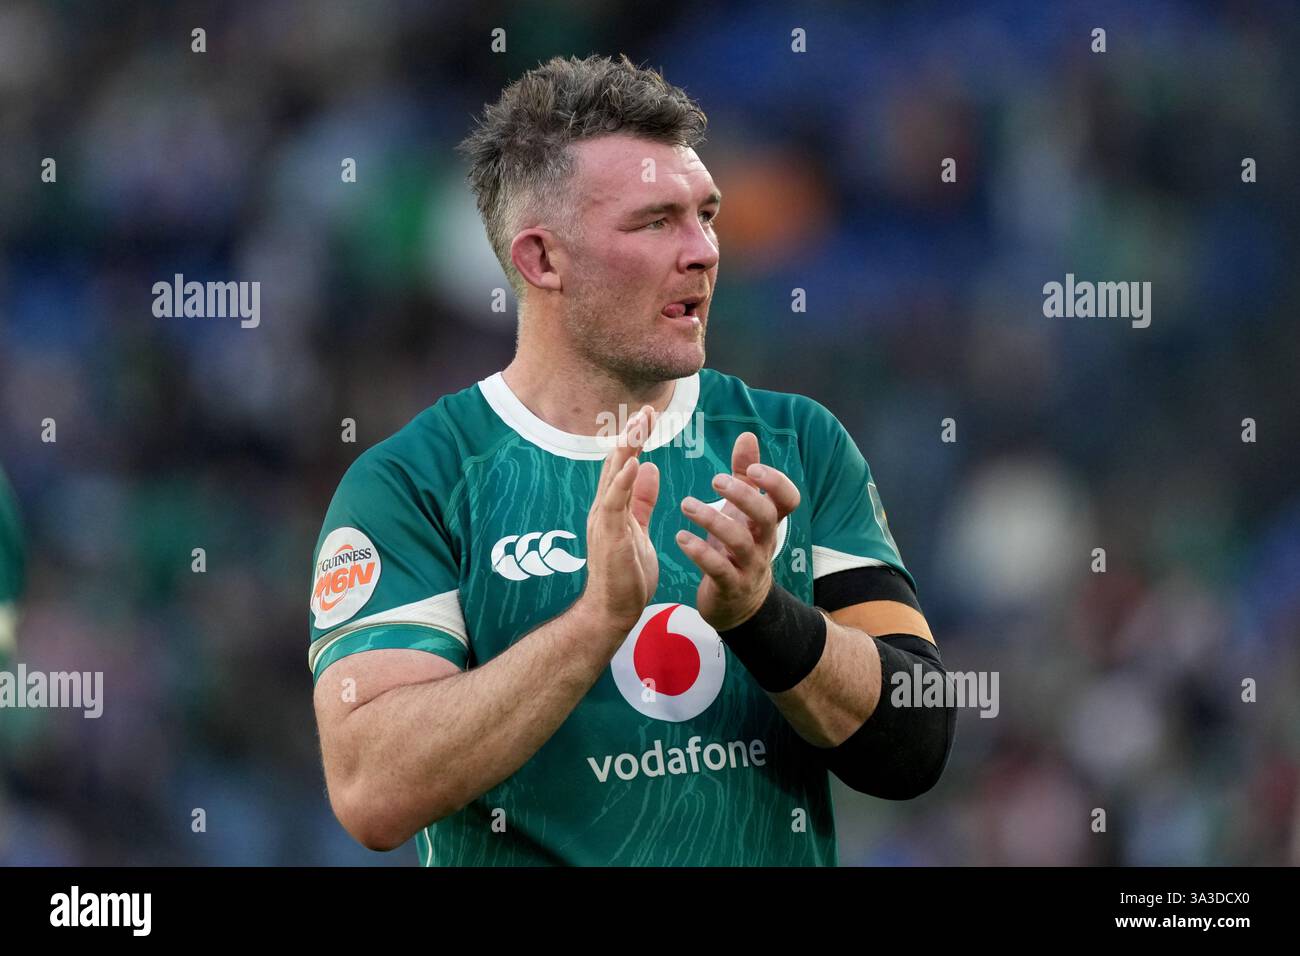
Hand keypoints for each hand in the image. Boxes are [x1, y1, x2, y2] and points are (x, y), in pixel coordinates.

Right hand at [579, 404, 661, 634]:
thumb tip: (649, 467)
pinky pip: (615, 503)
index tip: (649, 414)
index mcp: (613, 506)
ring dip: (628, 449)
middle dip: (632, 434)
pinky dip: (623, 481)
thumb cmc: (625, 574)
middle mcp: (604, 508)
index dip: (634, 438)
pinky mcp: (610, 536)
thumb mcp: (639, 528)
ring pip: (614, 476)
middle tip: (648, 409)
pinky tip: (635, 462)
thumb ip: (642, 500)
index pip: (623, 464)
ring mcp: (604, 520)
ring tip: (640, 424)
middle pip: (617, 462)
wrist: (611, 611)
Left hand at [675, 431, 800, 630]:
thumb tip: (748, 434)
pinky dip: (699, 552)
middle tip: (715, 479)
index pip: (788, 499)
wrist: (738, 604)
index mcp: (767, 521)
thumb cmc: (738, 547)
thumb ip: (745, 474)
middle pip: (767, 516)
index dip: (775, 482)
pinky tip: (681, 538)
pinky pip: (718, 569)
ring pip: (739, 542)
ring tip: (686, 504)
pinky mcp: (729, 585)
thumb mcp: (743, 511)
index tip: (752, 468)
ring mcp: (749, 566)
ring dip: (713, 520)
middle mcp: (763, 542)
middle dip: (744, 496)